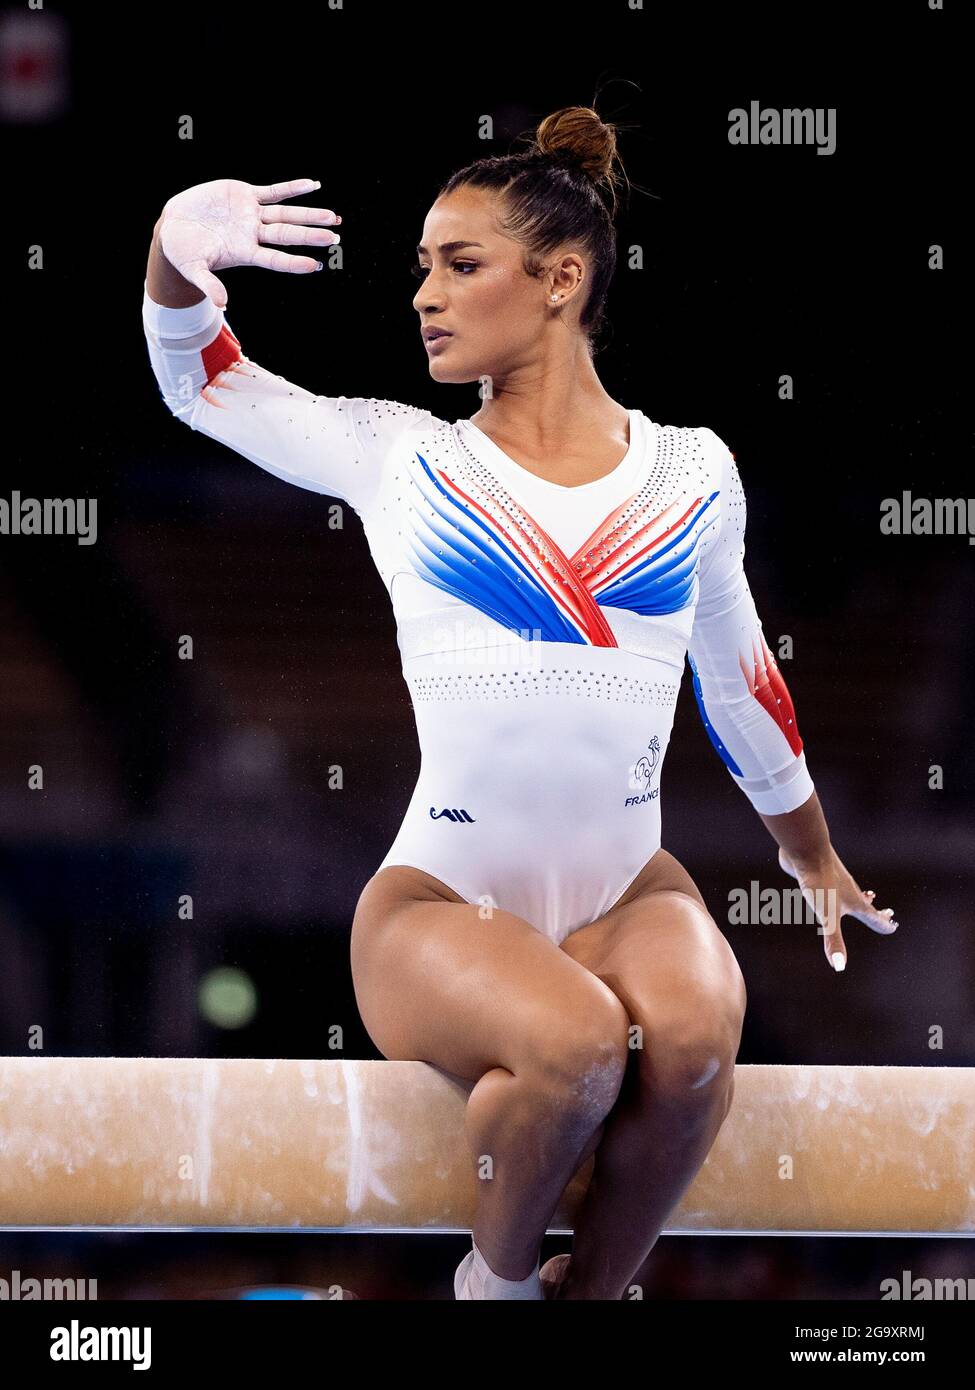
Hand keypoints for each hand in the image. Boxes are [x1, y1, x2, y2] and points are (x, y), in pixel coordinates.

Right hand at [157, 177, 340, 308]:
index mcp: (244, 253)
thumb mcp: (193, 269)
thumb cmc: (183, 252)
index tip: (315, 265)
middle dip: (310, 236)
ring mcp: (251, 214)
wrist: (174, 226)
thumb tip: (222, 305)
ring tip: (332, 217)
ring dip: (308, 214)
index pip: (275, 259)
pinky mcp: (246, 195)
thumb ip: (209, 284)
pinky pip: (274, 191)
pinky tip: (313, 186)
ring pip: (286, 214)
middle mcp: (253, 234)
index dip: (294, 262)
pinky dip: (292, 188)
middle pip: (287, 235)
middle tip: (334, 237)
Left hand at [777, 845, 897, 972]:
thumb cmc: (820, 881)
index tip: (893, 927)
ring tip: (866, 898)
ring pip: (851, 892)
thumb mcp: (827, 915)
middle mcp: (848, 890)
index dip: (883, 924)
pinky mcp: (819, 874)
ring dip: (860, 898)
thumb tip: (840, 967)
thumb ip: (833, 940)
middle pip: (866, 904)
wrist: (805, 848)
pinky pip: (833, 884)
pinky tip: (832, 887)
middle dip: (876, 911)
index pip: (874, 917)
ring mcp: (834, 881)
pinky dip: (839, 890)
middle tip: (888, 914)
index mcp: (854, 902)